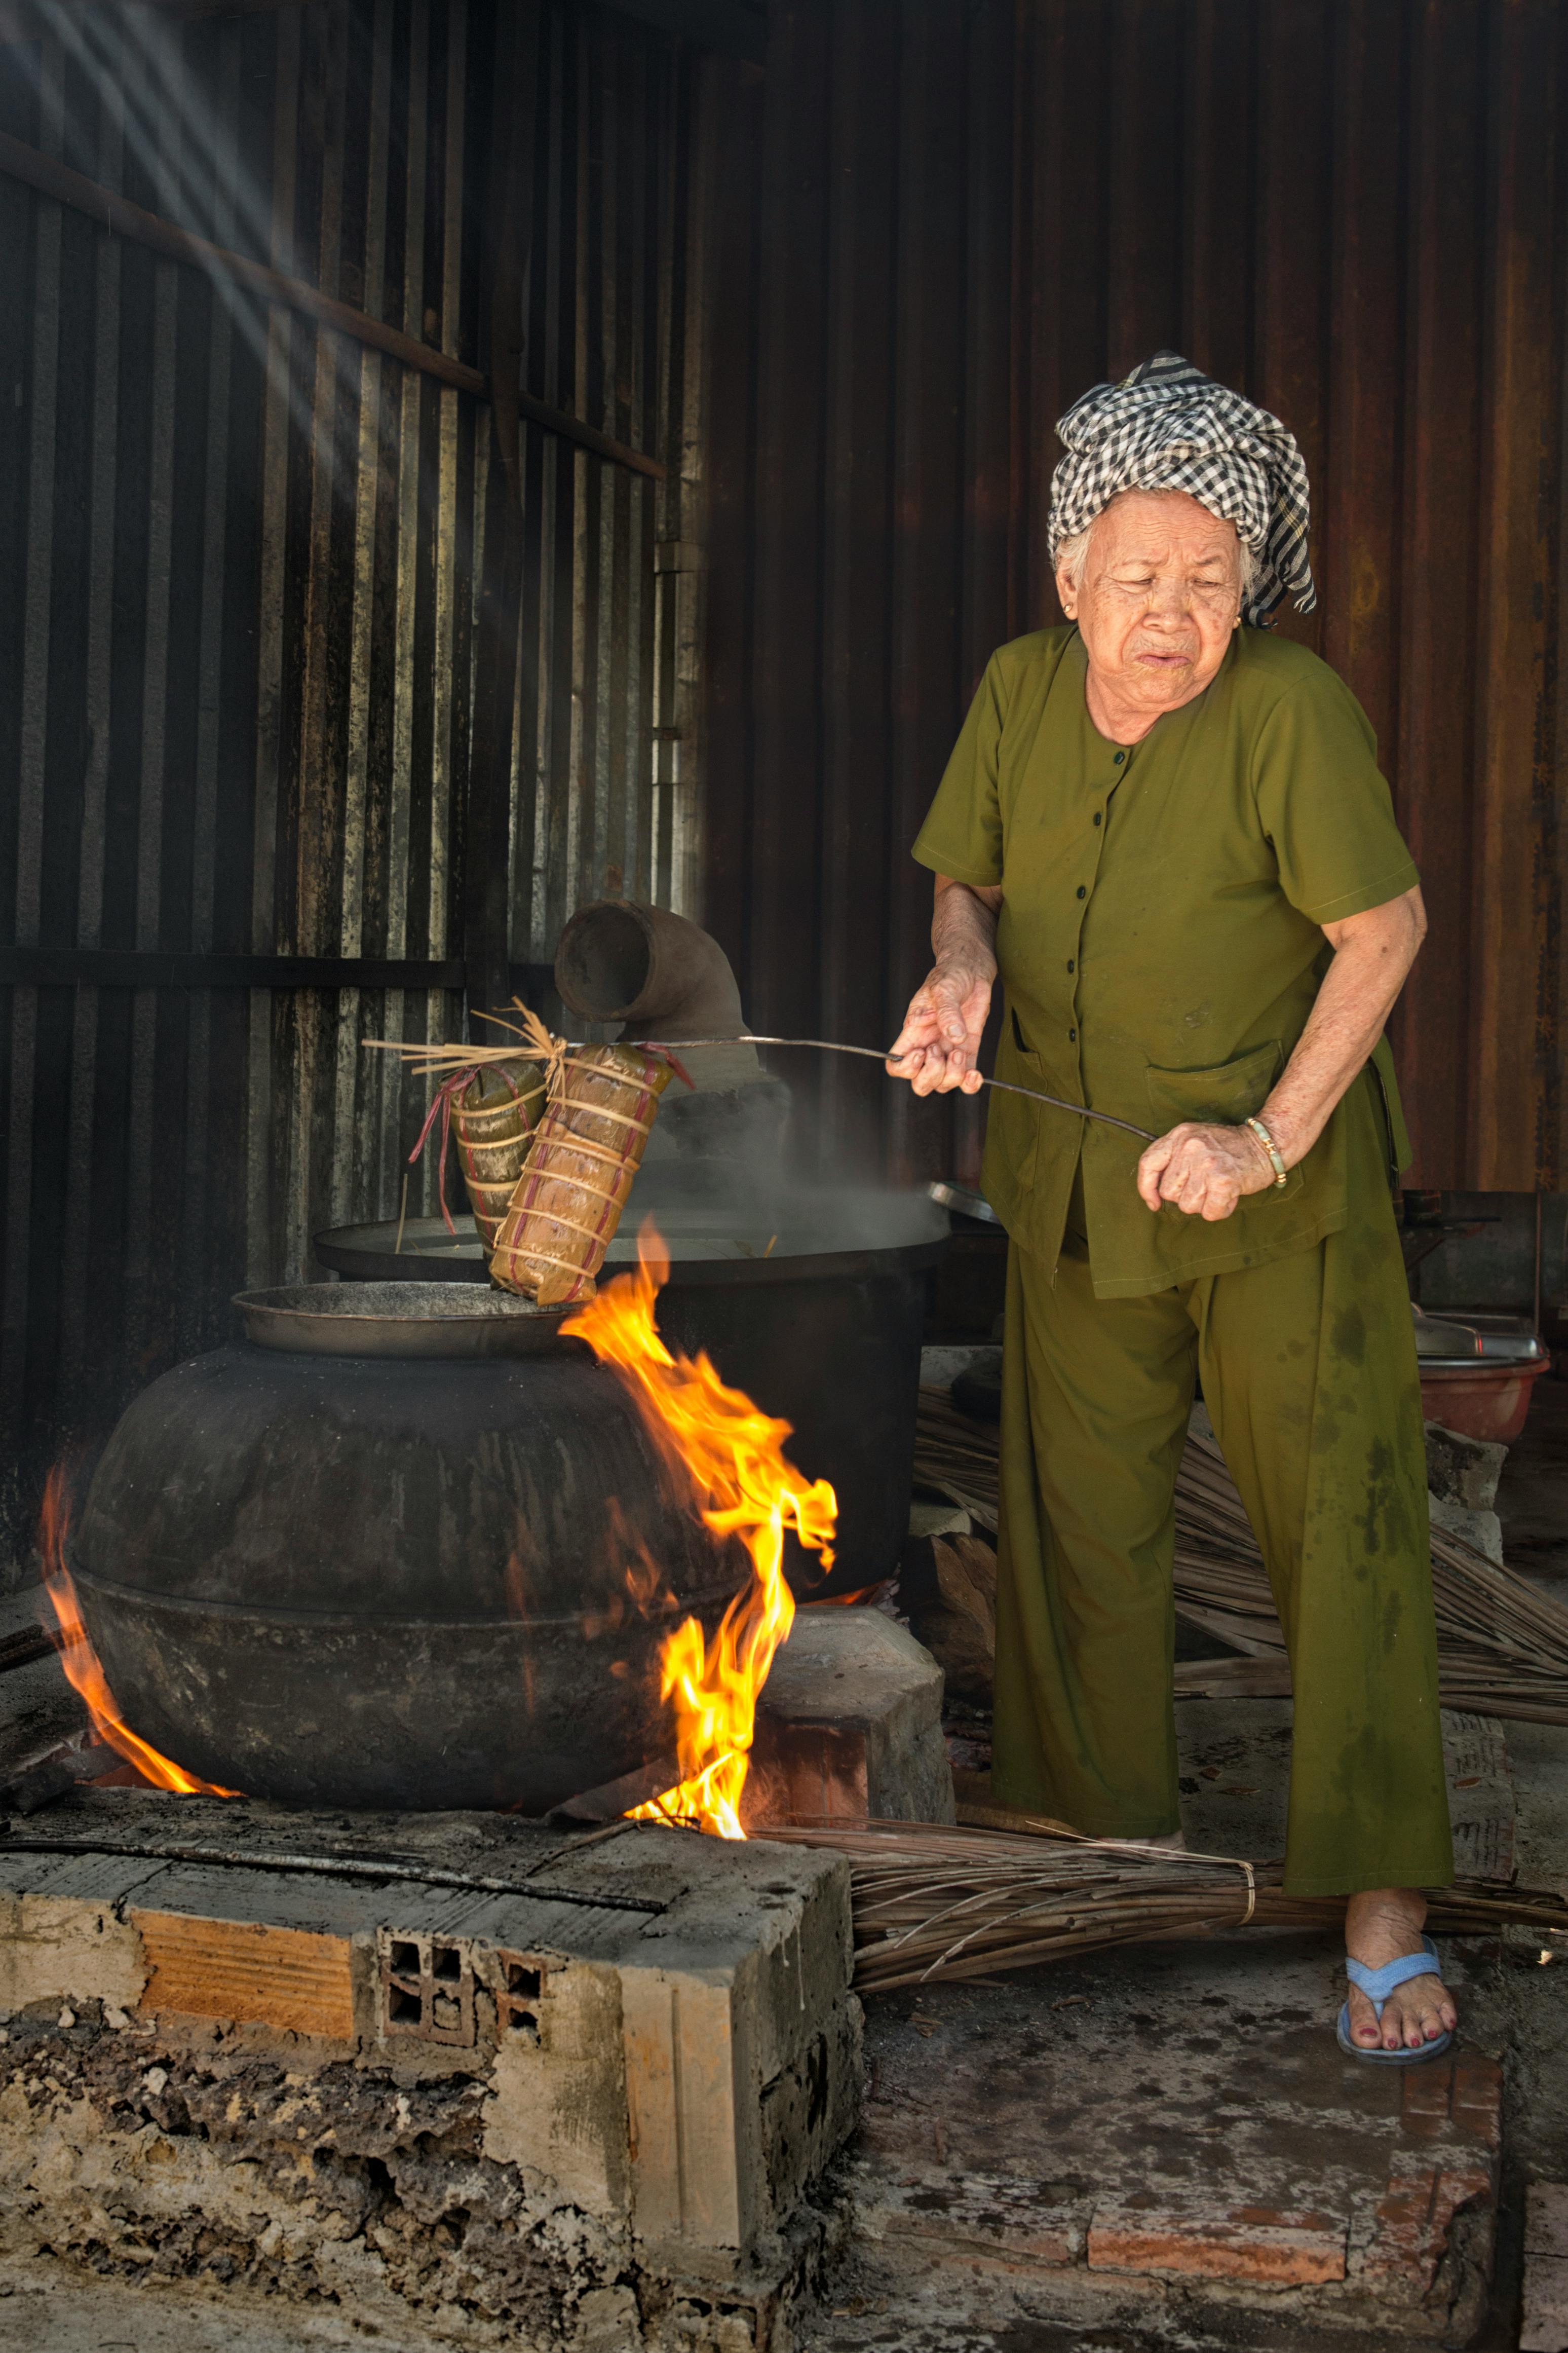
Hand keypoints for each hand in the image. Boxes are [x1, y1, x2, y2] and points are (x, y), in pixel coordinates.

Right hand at [886, 964, 992, 1095]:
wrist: (972, 971)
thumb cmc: (950, 976)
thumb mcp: (944, 989)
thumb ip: (947, 1013)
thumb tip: (955, 1037)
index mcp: (913, 1033)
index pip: (896, 1064)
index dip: (906, 1068)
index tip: (921, 1052)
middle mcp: (928, 1046)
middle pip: (920, 1082)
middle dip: (931, 1075)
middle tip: (939, 1050)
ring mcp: (948, 1051)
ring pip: (942, 1084)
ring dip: (952, 1075)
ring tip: (959, 1051)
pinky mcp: (969, 1052)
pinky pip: (966, 1080)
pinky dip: (971, 1084)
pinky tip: (976, 1074)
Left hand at [1136, 1121, 1278, 1220]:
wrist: (1266, 1144)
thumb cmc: (1229, 1148)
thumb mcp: (1196, 1140)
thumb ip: (1175, 1158)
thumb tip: (1155, 1194)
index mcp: (1179, 1135)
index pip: (1148, 1164)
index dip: (1146, 1188)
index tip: (1154, 1202)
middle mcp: (1190, 1147)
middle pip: (1169, 1192)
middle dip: (1186, 1195)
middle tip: (1206, 1184)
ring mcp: (1206, 1163)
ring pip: (1187, 1205)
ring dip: (1203, 1204)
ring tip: (1218, 1188)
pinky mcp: (1223, 1180)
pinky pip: (1209, 1212)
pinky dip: (1219, 1210)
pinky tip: (1229, 1196)